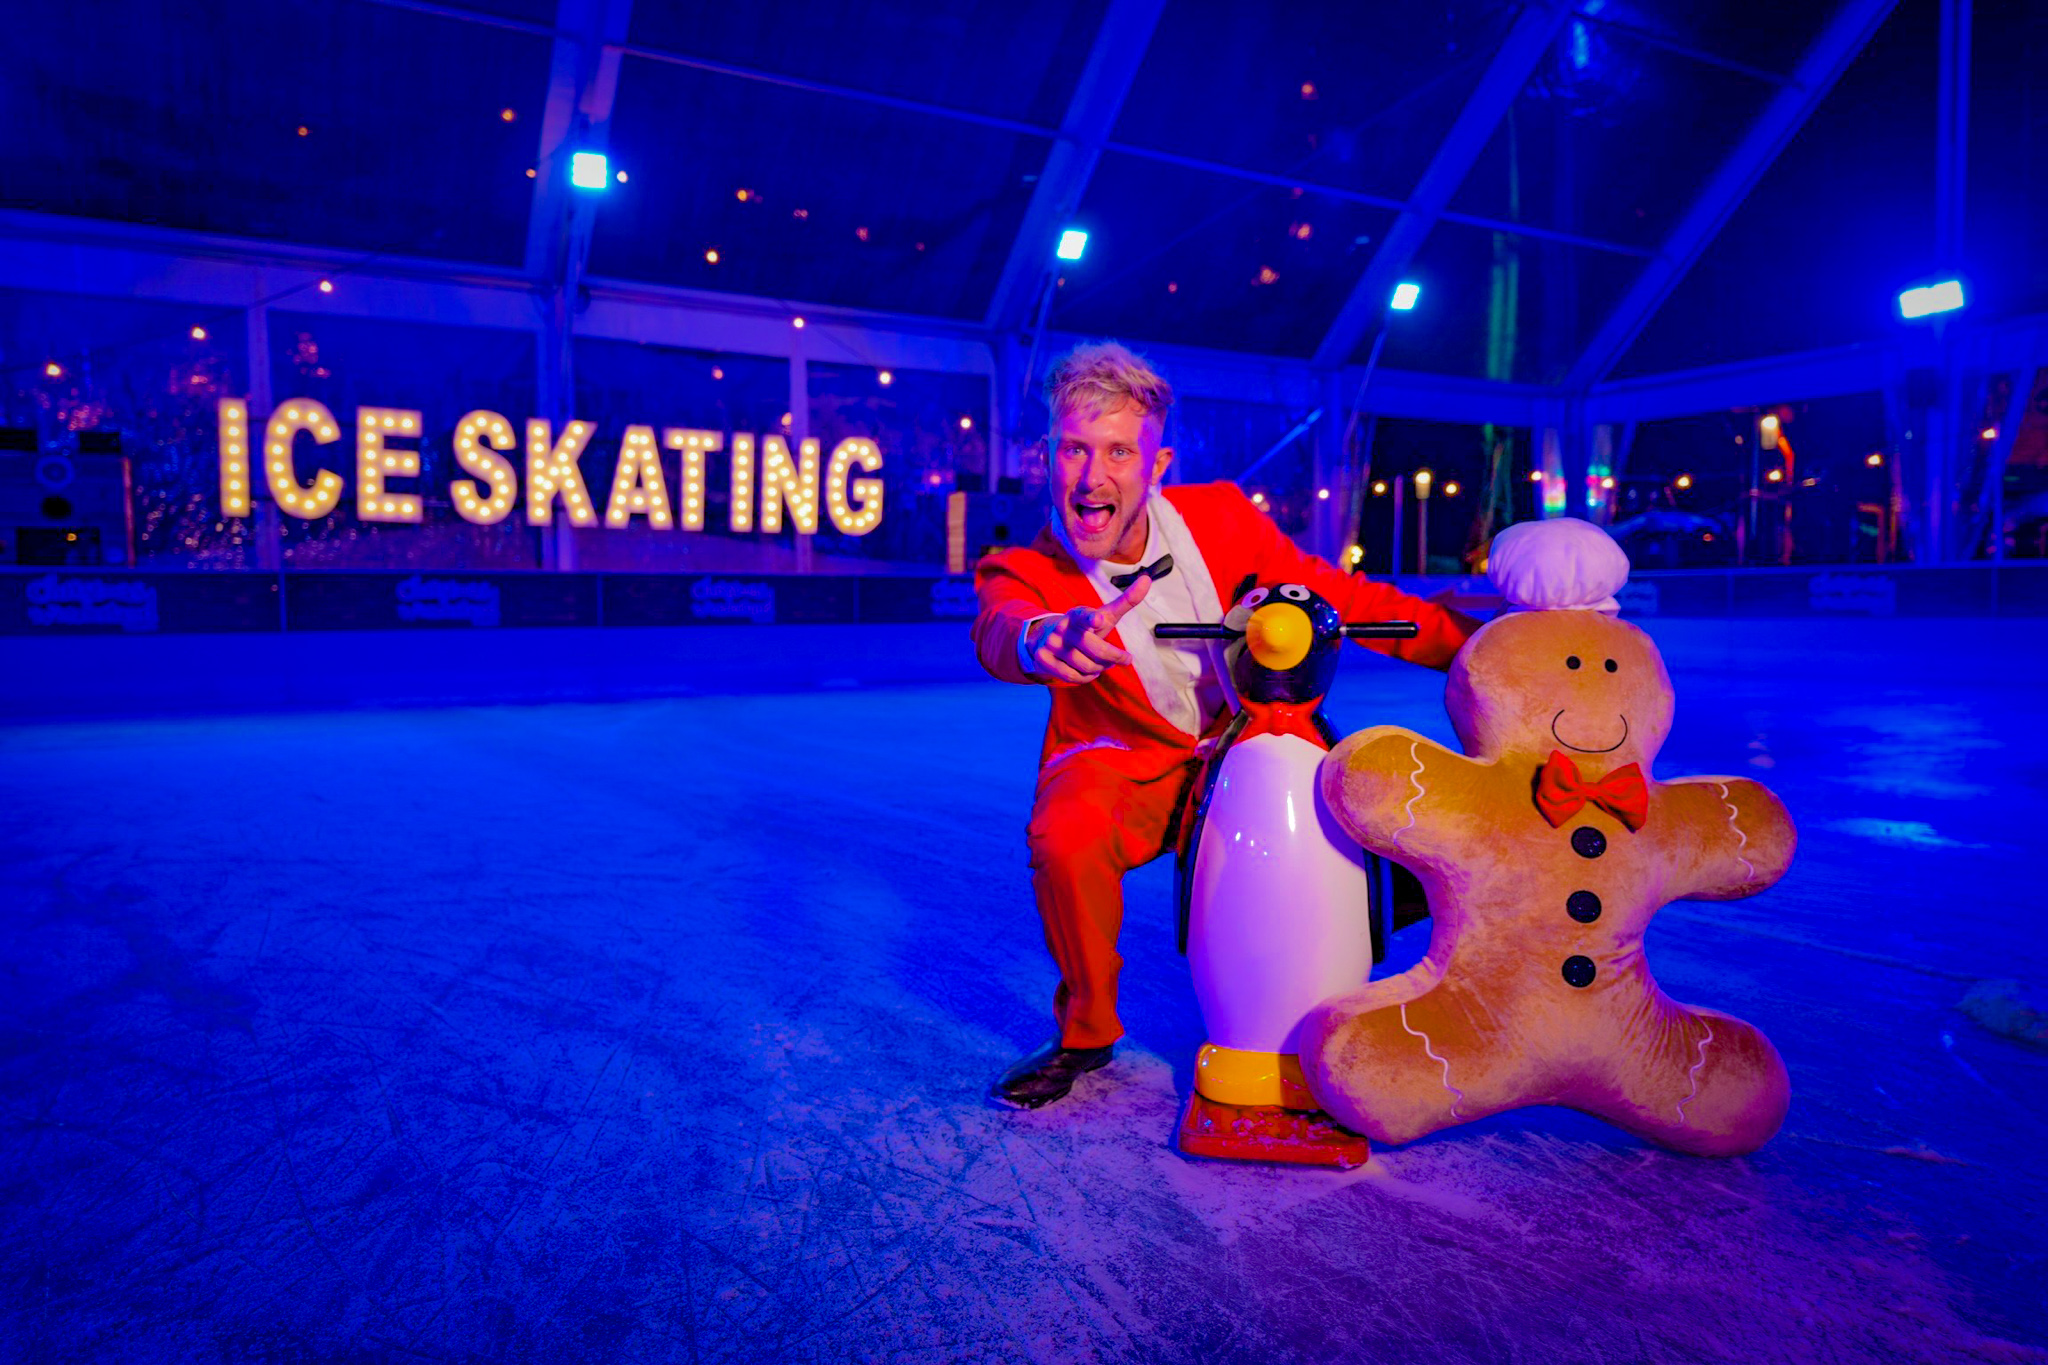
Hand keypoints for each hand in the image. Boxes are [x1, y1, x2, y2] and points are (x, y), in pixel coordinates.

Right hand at [1025, 575, 1150, 682]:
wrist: (1045, 638)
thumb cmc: (1084, 627)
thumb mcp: (1104, 615)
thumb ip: (1126, 601)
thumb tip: (1147, 579)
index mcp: (1078, 614)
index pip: (1085, 615)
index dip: (1092, 618)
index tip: (1100, 619)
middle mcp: (1063, 627)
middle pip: (1096, 649)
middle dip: (1113, 657)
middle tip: (1124, 659)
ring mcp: (1051, 643)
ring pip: (1086, 666)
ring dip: (1099, 669)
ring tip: (1100, 664)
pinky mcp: (1043, 659)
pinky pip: (1073, 677)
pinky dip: (1085, 678)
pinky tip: (1087, 672)